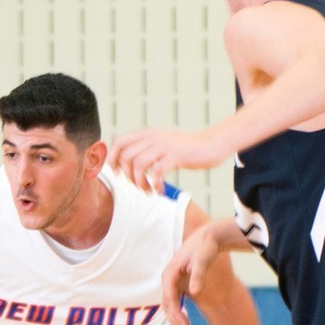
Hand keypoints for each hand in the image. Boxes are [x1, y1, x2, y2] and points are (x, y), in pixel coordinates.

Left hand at [111, 127, 227, 193]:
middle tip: (137, 185)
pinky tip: (160, 190)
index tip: (118, 173)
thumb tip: (128, 161)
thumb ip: (146, 148)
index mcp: (147, 134)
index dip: (113, 158)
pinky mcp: (176, 156)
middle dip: (128, 175)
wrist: (211, 144)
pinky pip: (157, 171)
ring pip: (138, 164)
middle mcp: (153, 137)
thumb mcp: (163, 143)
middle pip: (126, 156)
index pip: (119, 142)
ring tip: (148, 190)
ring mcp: (164, 146)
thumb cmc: (187, 149)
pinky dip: (155, 184)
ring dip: (140, 182)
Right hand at [161, 226, 225, 324]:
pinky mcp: (177, 284)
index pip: (169, 297)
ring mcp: (171, 282)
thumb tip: (195, 292)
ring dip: (175, 321)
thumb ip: (199, 276)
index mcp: (170, 273)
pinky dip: (178, 315)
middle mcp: (168, 278)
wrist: (208, 238)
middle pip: (167, 304)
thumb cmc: (205, 248)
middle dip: (175, 321)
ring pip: (169, 306)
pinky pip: (175, 303)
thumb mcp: (203, 260)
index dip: (175, 313)